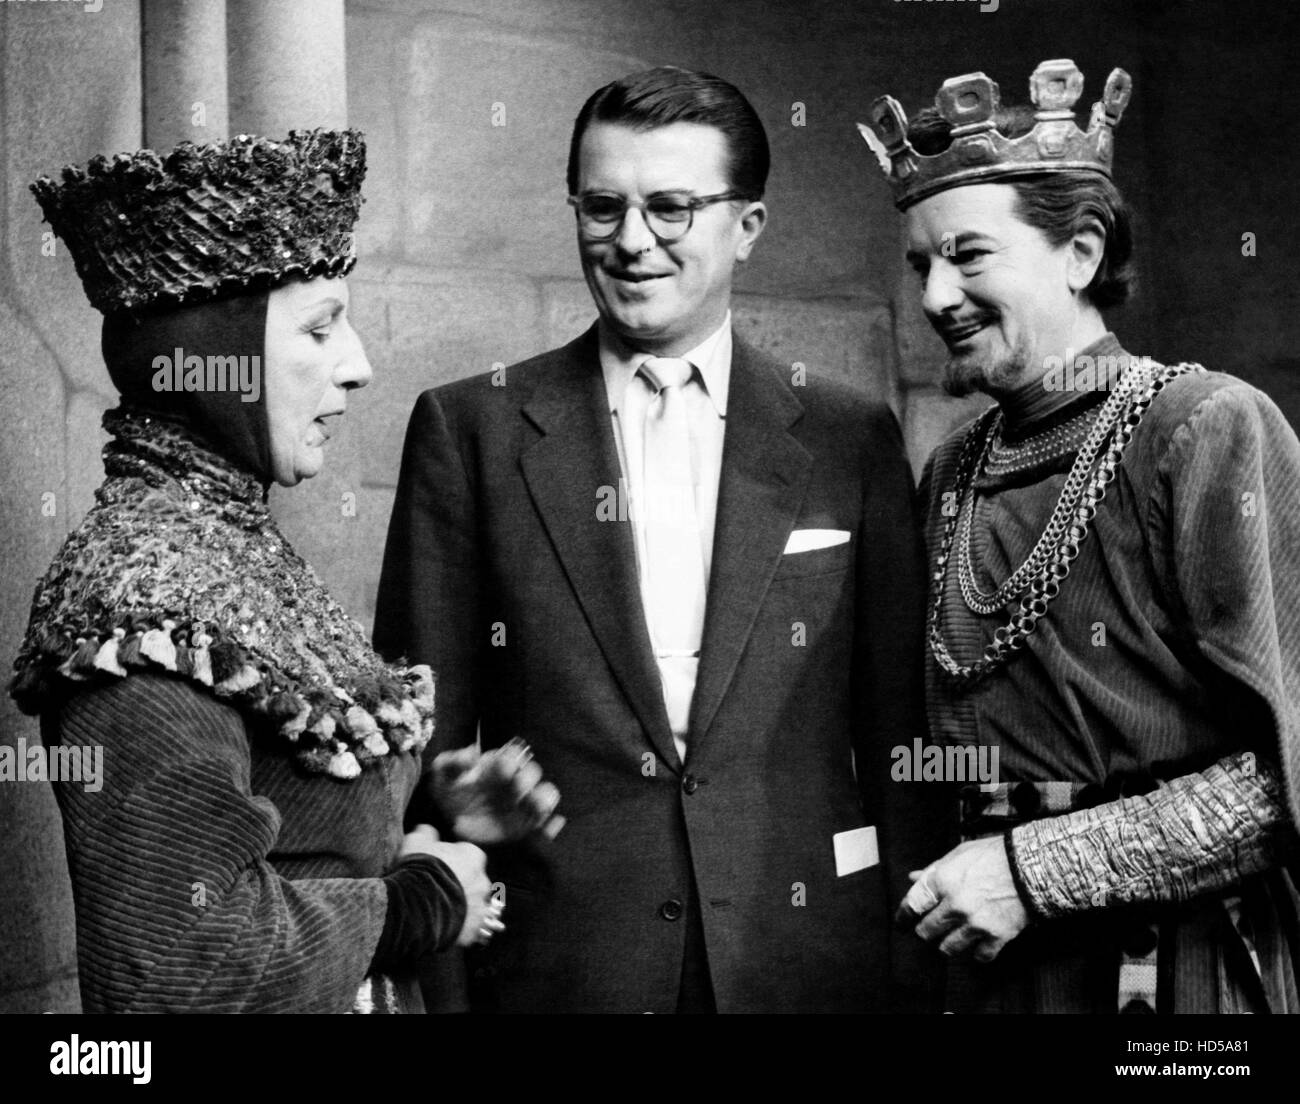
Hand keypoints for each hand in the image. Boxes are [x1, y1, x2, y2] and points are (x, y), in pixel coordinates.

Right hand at [400, 824, 503, 947]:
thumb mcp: (416, 842)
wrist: (418, 904)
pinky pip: (472, 930)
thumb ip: (425, 834)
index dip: (454, 862)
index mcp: (474, 857)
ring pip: (477, 907)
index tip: (441, 867)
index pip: (469, 856)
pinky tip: (450, 930)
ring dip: (466, 909)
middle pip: (475, 882)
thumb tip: (427, 830)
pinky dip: (464, 930)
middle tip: (441, 891)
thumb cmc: (419, 870)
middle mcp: (483, 881)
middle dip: (462, 886)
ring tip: (446, 914)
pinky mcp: (474, 929)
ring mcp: (480, 906)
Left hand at [430, 739, 564, 844]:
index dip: (511, 761)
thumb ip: (452, 762)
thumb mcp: (444, 775)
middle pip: (533, 772)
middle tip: (516, 791)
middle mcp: (515, 780)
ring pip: (547, 794)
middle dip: (526, 780)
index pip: (514, 755)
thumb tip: (472, 754)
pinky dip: (550, 826)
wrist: (451, 822)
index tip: (502, 770)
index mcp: (498, 764)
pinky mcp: (527, 823)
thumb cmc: (451, 792)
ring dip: (544, 799)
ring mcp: (523, 802)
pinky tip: (545, 830)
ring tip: (537, 809)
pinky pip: (546, 823)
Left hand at [895, 837, 1028, 962]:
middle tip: (929, 930)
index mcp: (942, 881)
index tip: (902, 923)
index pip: (912, 905)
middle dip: (925, 931)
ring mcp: (975, 923)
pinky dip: (978, 953)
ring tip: (953, 938)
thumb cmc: (994, 856)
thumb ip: (934, 869)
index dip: (903, 917)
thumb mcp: (959, 854)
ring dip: (948, 944)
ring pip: (948, 948)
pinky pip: (979, 957)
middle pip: (926, 931)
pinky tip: (979, 944)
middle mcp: (955, 905)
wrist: (1032, 866)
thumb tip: (913, 878)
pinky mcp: (996, 936)